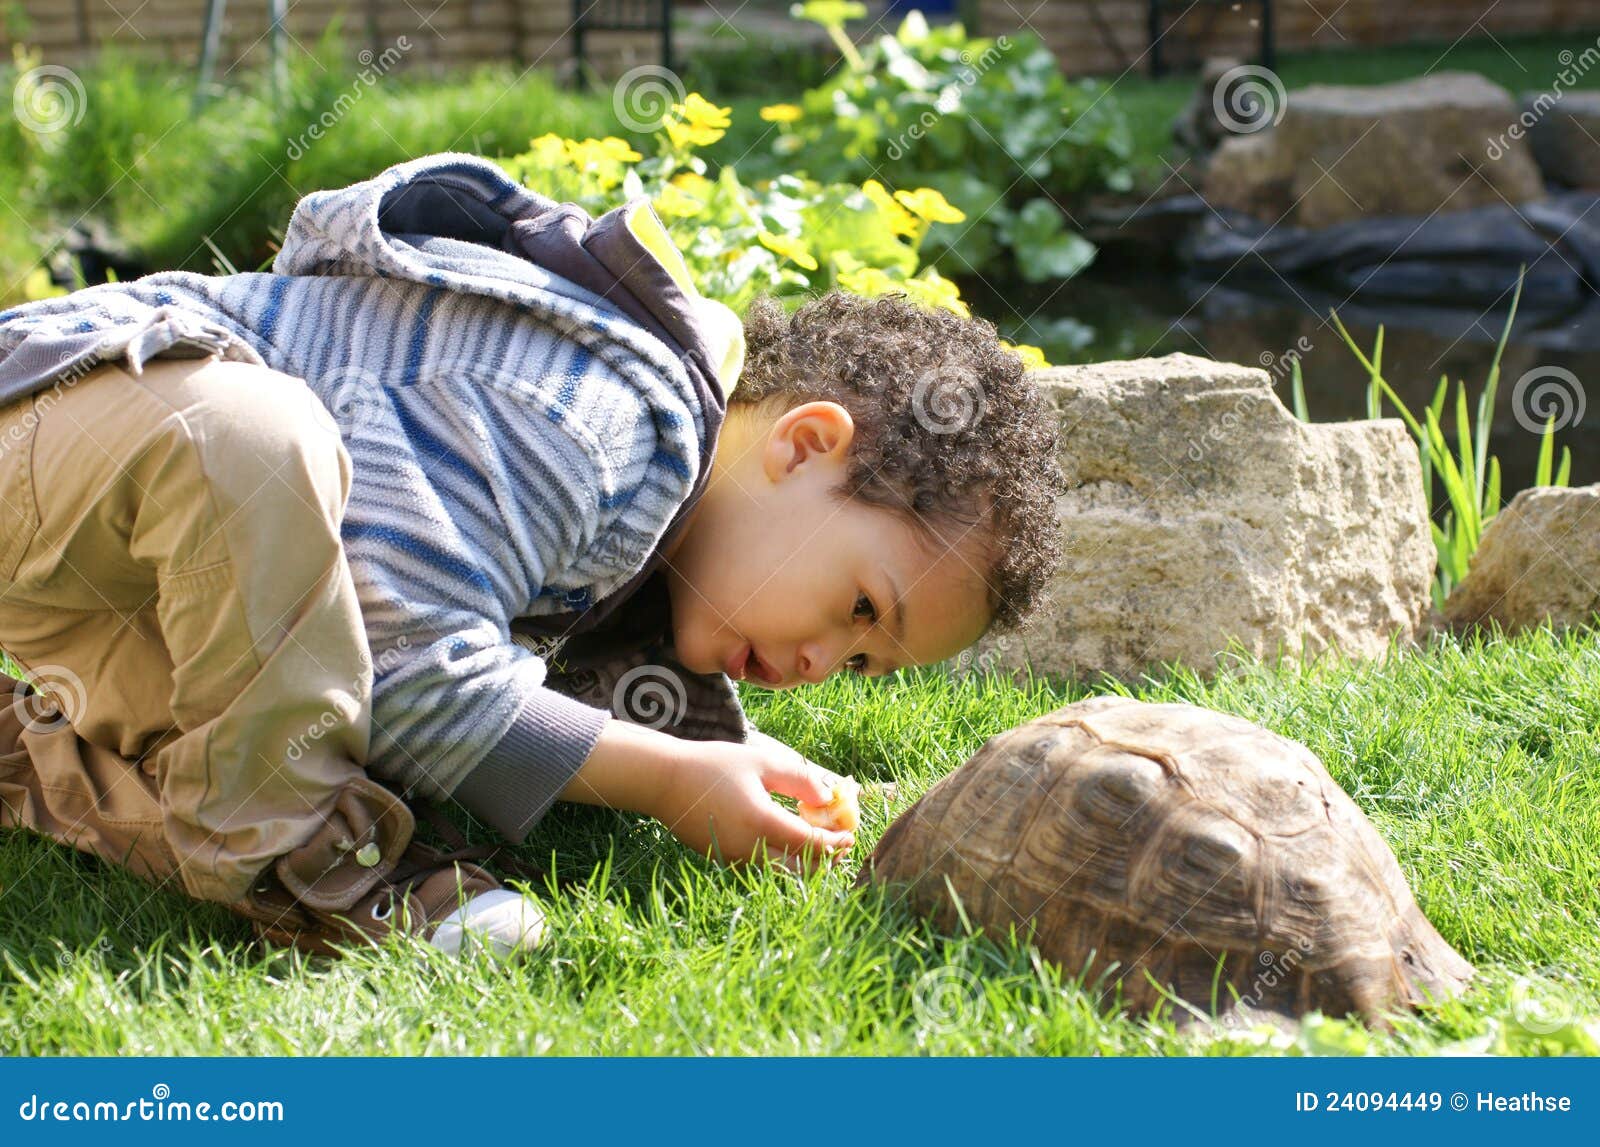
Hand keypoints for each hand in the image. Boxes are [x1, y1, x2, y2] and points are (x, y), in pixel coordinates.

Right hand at [655, 733, 857, 872]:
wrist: (662, 781)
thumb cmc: (713, 765)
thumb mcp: (762, 762)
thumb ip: (800, 780)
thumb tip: (828, 798)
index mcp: (762, 824)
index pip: (812, 844)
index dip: (835, 842)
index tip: (850, 834)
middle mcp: (749, 850)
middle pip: (801, 870)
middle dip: (826, 861)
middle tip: (839, 845)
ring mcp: (734, 859)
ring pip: (782, 874)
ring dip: (805, 863)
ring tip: (818, 844)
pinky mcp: (723, 861)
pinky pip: (762, 868)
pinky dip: (782, 861)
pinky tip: (786, 840)